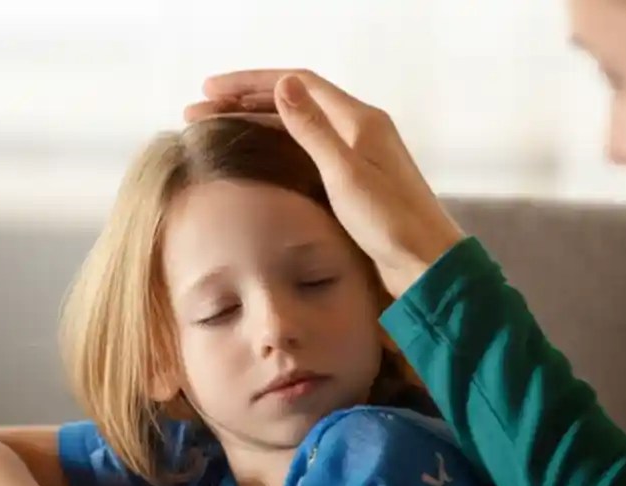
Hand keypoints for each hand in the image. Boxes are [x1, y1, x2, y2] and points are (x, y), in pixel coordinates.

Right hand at [185, 69, 465, 297]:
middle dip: (244, 100)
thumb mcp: (345, 176)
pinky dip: (275, 143)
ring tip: (214, 128)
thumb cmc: (392, 224)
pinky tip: (254, 154)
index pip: (297, 82)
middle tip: (198, 110)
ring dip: (256, 121)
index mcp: (360, 120)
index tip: (209, 88)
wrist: (426, 263)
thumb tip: (282, 84)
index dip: (250, 82)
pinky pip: (307, 148)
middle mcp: (359, 129)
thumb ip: (312, 130)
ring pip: (298, 125)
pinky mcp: (355, 179)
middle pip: (294, 100)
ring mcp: (358, 153)